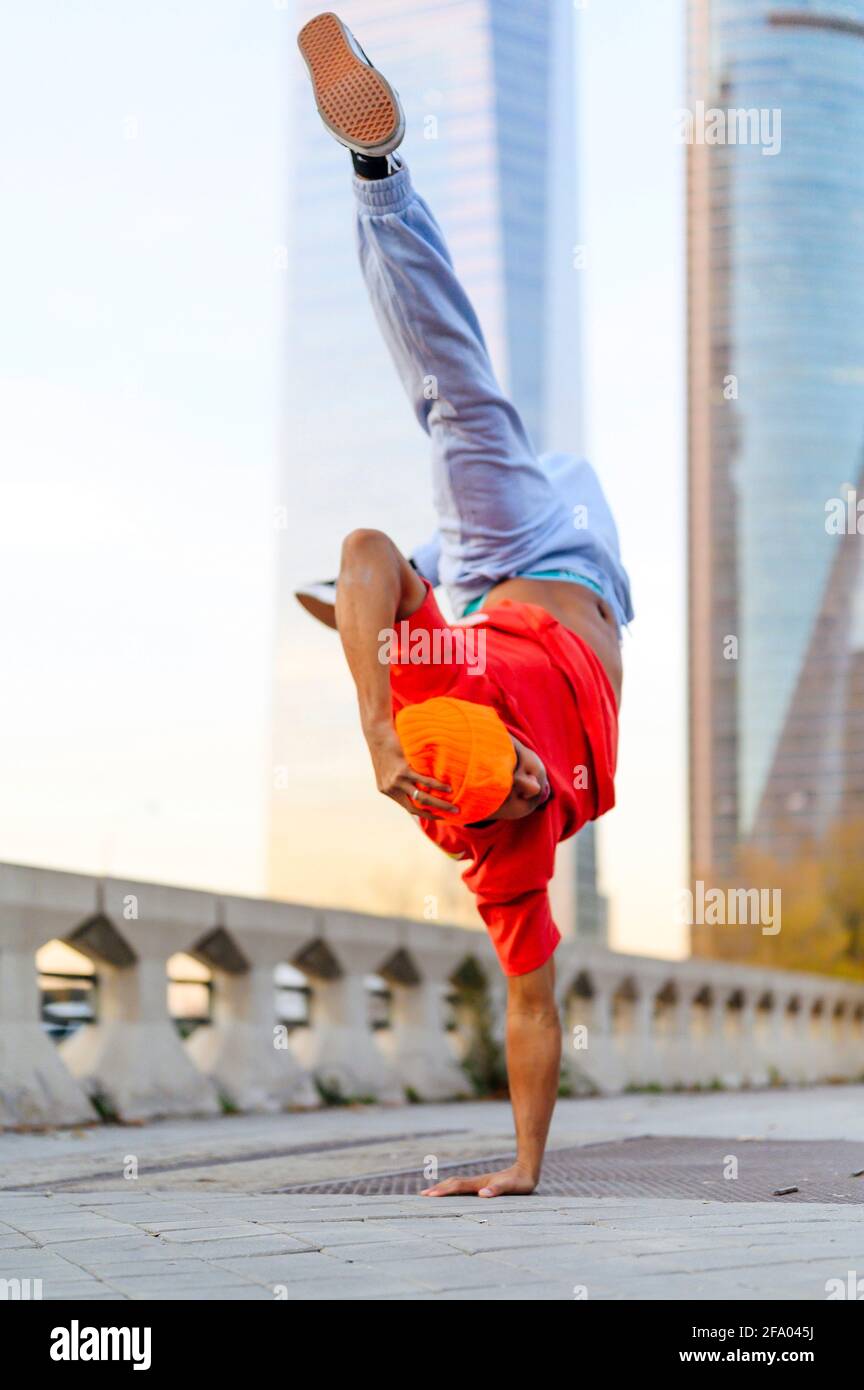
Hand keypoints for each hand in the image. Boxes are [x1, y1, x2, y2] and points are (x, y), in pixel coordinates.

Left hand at [364, 722, 457, 817]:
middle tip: (451, 815)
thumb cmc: (385, 746)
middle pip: (416, 808)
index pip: (408, 808)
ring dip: (440, 804)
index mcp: (387, 790)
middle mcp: (390, 789)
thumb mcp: (387, 766)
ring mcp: (396, 781)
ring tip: (454, 807)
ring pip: (422, 798)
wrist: (377, 733)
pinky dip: (437, 786)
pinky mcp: (402, 771)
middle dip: (435, 814)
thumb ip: (398, 777)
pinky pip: (424, 782)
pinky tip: (448, 789)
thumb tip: (416, 782)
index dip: (424, 814)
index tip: (438, 816)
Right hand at [421, 1163, 538, 1197]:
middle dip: (438, 1190)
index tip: (429, 1195)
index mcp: (480, 1183)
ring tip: (430, 1193)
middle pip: (453, 1184)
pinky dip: (452, 1190)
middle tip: (422, 1196)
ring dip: (443, 1189)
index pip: (457, 1187)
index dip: (443, 1191)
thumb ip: (497, 1190)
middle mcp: (477, 1182)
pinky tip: (450, 1194)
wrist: (526, 1170)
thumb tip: (481, 1194)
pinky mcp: (482, 1185)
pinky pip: (463, 1187)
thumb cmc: (520, 1181)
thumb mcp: (511, 1187)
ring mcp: (479, 1183)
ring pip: (456, 1184)